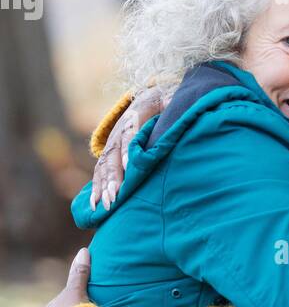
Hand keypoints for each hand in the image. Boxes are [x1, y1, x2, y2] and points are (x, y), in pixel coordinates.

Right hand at [90, 85, 167, 208]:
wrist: (143, 100)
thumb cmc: (160, 105)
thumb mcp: (168, 101)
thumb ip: (172, 103)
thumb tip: (177, 101)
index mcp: (133, 119)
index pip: (130, 135)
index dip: (127, 149)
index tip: (128, 164)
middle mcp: (117, 134)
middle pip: (112, 156)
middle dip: (113, 177)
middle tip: (115, 195)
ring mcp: (110, 145)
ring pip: (103, 167)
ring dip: (103, 187)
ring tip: (105, 205)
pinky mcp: (107, 155)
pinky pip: (98, 173)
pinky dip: (95, 189)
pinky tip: (94, 205)